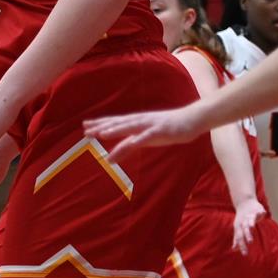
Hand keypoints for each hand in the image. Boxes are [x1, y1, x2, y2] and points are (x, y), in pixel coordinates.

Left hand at [85, 106, 201, 159]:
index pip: (115, 122)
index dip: (100, 124)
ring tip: (101, 134)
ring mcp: (150, 125)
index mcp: (136, 122)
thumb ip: (127, 146)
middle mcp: (141, 121)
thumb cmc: (167, 128)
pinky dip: (137, 139)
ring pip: (130, 127)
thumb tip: (110, 159)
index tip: (84, 126)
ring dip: (116, 130)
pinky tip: (130, 143)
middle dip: (102, 127)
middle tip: (86, 130)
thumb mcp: (144, 139)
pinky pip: (147, 136)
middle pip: (118, 124)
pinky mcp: (161, 130)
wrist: (193, 119)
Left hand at [233, 197, 266, 253]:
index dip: (242, 245)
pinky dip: (260, 212)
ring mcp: (250, 215)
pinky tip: (262, 214)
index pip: (240, 238)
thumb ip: (237, 238)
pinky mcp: (257, 210)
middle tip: (250, 242)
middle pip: (244, 229)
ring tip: (252, 227)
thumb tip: (234, 249)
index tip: (245, 254)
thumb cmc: (242, 218)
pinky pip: (259, 211)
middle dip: (247, 235)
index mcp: (239, 227)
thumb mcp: (238, 228)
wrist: (244, 203)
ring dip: (250, 223)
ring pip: (249, 220)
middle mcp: (243, 222)